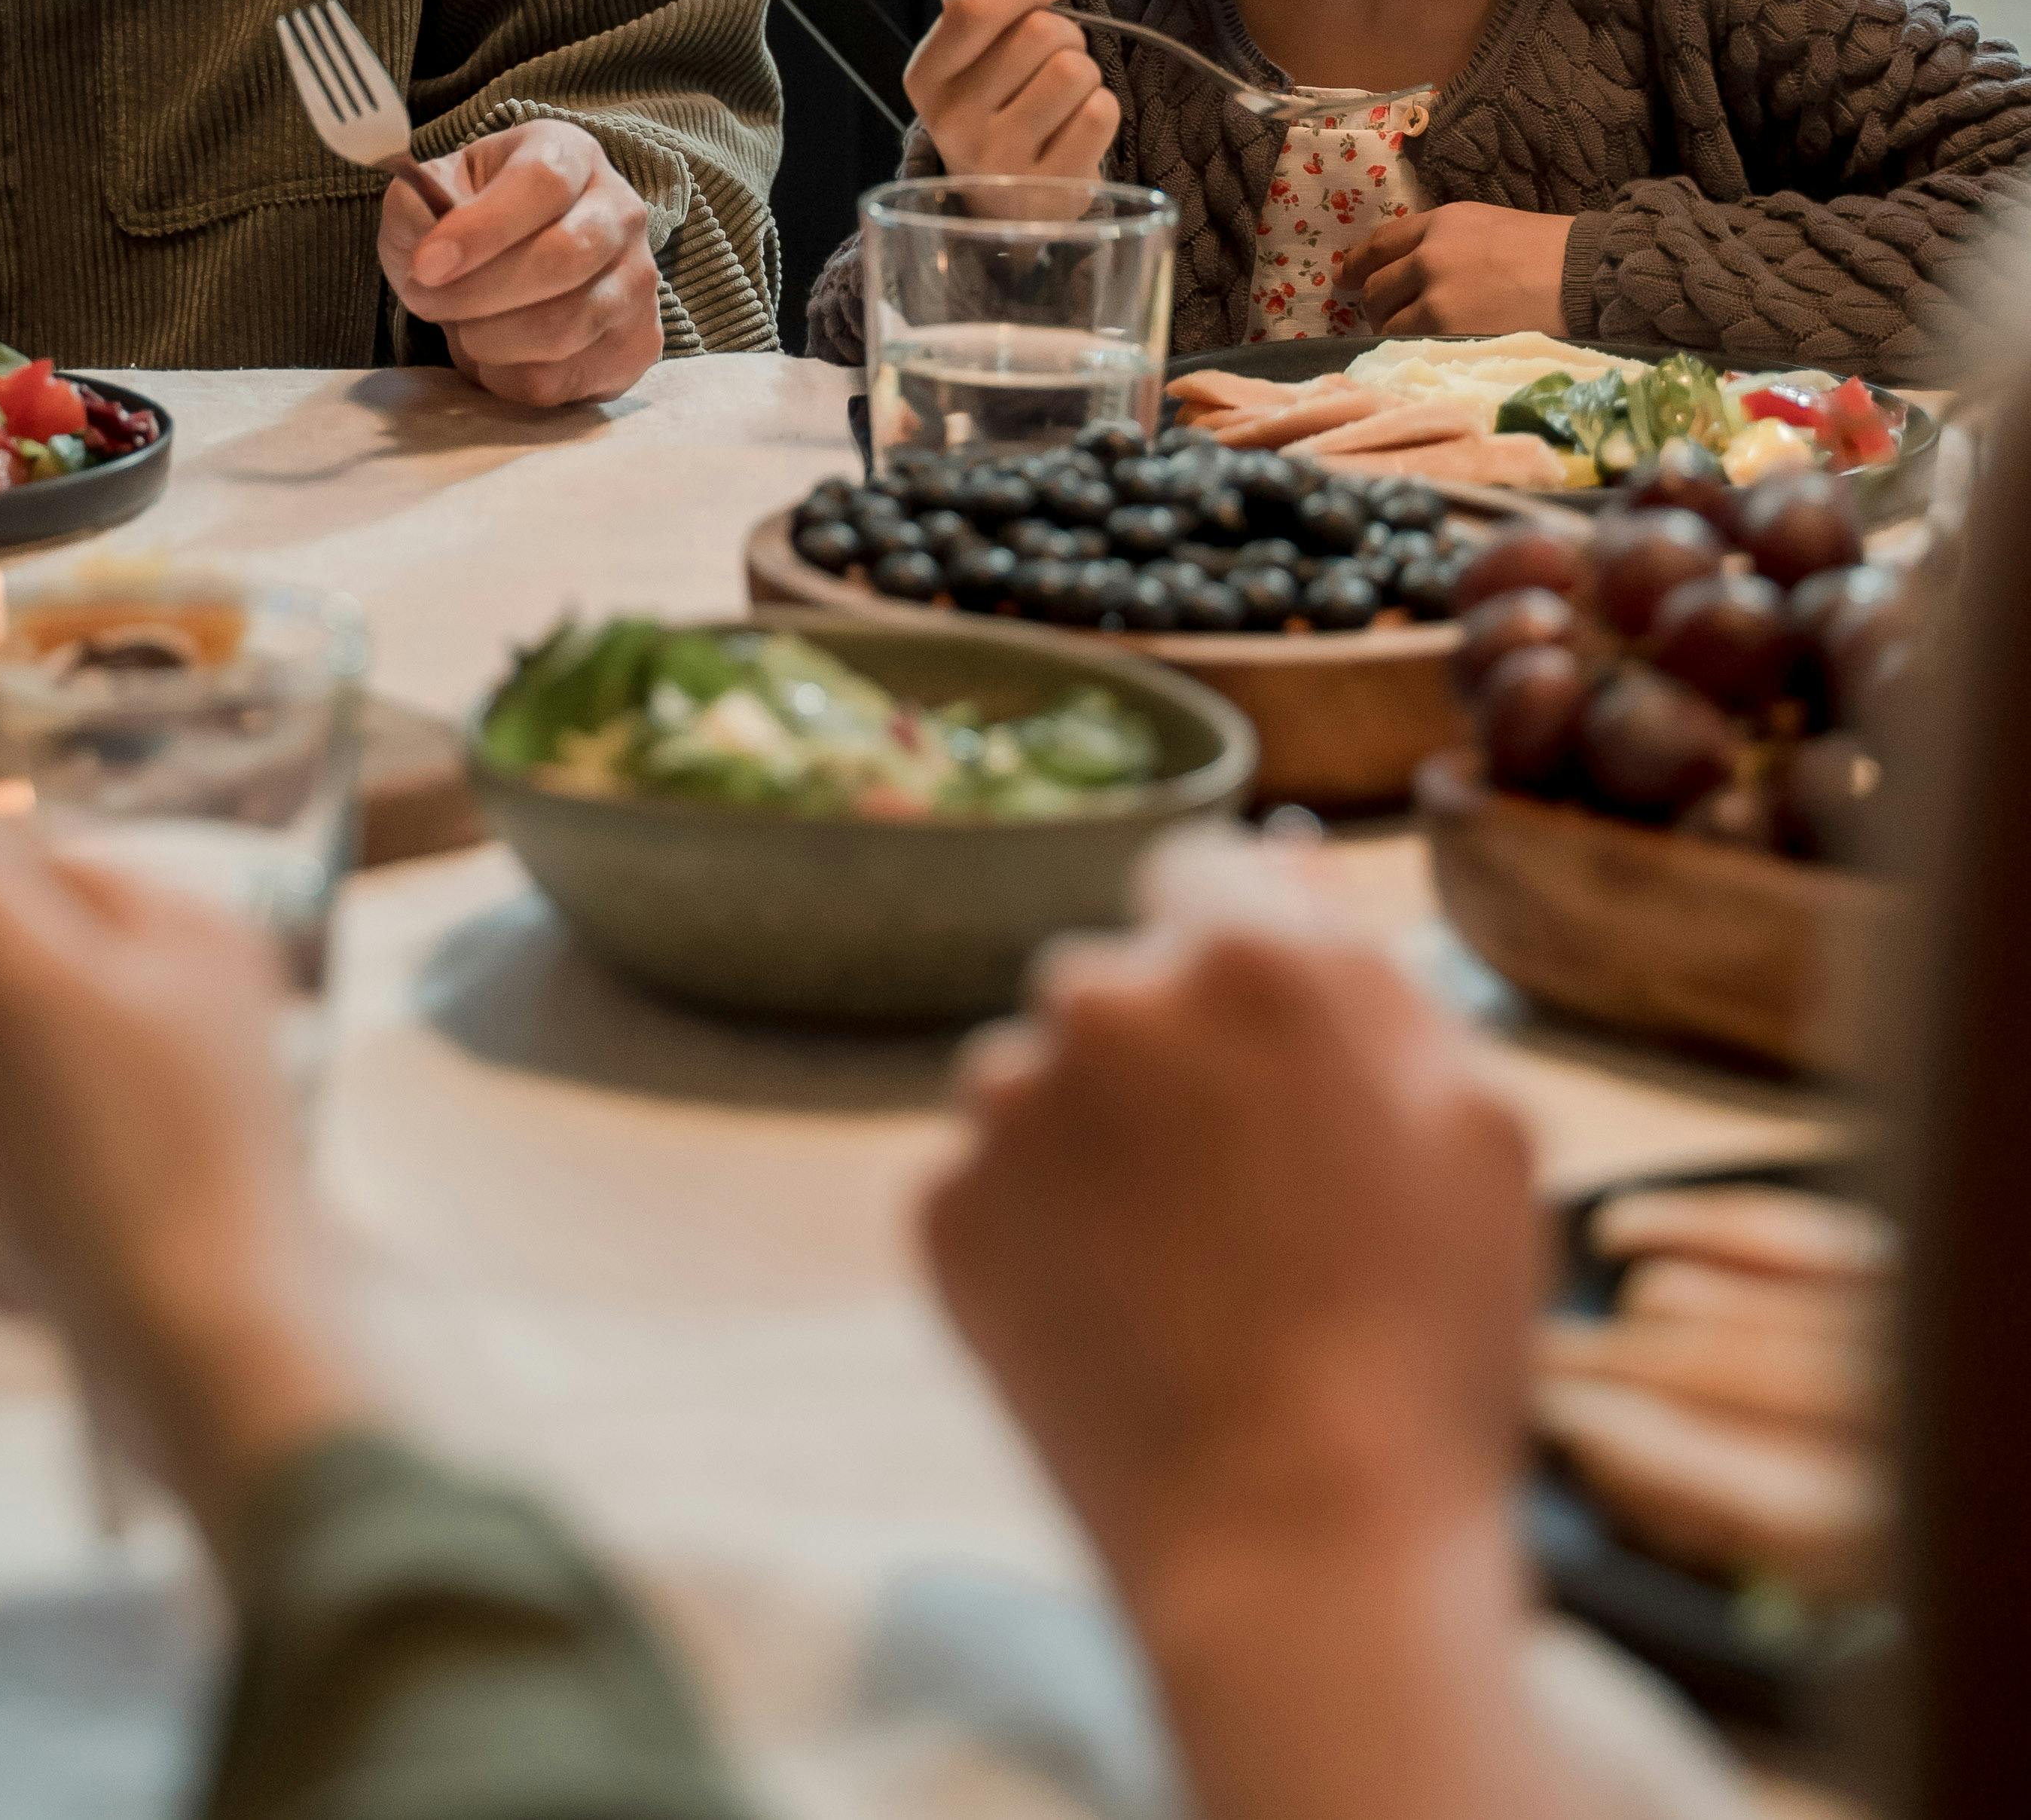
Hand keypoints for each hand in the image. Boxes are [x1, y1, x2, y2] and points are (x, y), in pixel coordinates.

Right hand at [0, 810, 366, 1563]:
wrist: (217, 1371)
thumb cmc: (127, 1169)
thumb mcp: (27, 992)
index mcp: (173, 930)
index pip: (12, 869)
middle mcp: (173, 1009)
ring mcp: (152, 1114)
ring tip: (26, 1219)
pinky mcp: (129, 1209)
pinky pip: (16, 1195)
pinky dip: (9, 1236)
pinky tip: (42, 1274)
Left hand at [380, 118, 659, 408]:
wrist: (516, 261)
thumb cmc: (471, 218)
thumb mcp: (430, 193)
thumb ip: (414, 206)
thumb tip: (424, 246)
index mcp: (570, 154)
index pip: (541, 184)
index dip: (481, 229)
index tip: (426, 266)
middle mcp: (621, 211)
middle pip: (562, 260)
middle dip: (476, 294)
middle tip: (426, 299)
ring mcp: (640, 281)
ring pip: (562, 330)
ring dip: (487, 340)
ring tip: (461, 325)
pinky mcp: (638, 344)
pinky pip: (562, 381)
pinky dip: (508, 378)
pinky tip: (494, 353)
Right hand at [901, 0, 1117, 179]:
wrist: (1009, 208)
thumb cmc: (997, 113)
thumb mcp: (973, 60)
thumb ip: (969, 3)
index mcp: (927, 79)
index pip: (975, 7)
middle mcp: (954, 122)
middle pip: (1037, 32)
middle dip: (1063, 34)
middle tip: (1054, 60)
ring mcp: (1001, 161)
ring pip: (1074, 70)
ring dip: (1085, 73)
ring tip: (1066, 96)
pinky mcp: (1050, 187)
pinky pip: (1100, 112)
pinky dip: (1102, 108)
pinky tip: (1079, 127)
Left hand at [920, 849, 1557, 1819]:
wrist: (1302, 1549)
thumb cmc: (1424, 1345)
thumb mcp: (1479, 1126)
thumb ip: (1377, 971)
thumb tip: (1292, 874)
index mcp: (1245, 956)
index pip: (1202, 871)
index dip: (1235, 957)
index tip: (1262, 1050)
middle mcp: (1102, 997)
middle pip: (1118, 988)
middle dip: (1165, 1062)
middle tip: (1243, 1203)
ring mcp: (1006, 1107)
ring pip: (1042, 1085)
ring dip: (1093, 1147)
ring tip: (1182, 1282)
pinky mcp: (941, 1211)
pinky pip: (986, 1185)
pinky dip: (1033, 1236)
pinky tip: (1115, 1322)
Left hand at [1344, 201, 1575, 340]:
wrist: (1588, 276)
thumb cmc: (1552, 253)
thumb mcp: (1492, 227)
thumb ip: (1450, 244)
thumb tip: (1417, 269)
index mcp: (1442, 222)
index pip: (1381, 243)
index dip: (1357, 262)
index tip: (1344, 277)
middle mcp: (1429, 254)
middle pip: (1375, 285)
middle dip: (1375, 304)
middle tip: (1387, 318)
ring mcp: (1434, 294)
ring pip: (1385, 320)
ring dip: (1391, 332)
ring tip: (1415, 340)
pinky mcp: (1445, 330)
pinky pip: (1407, 344)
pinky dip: (1409, 351)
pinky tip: (1425, 354)